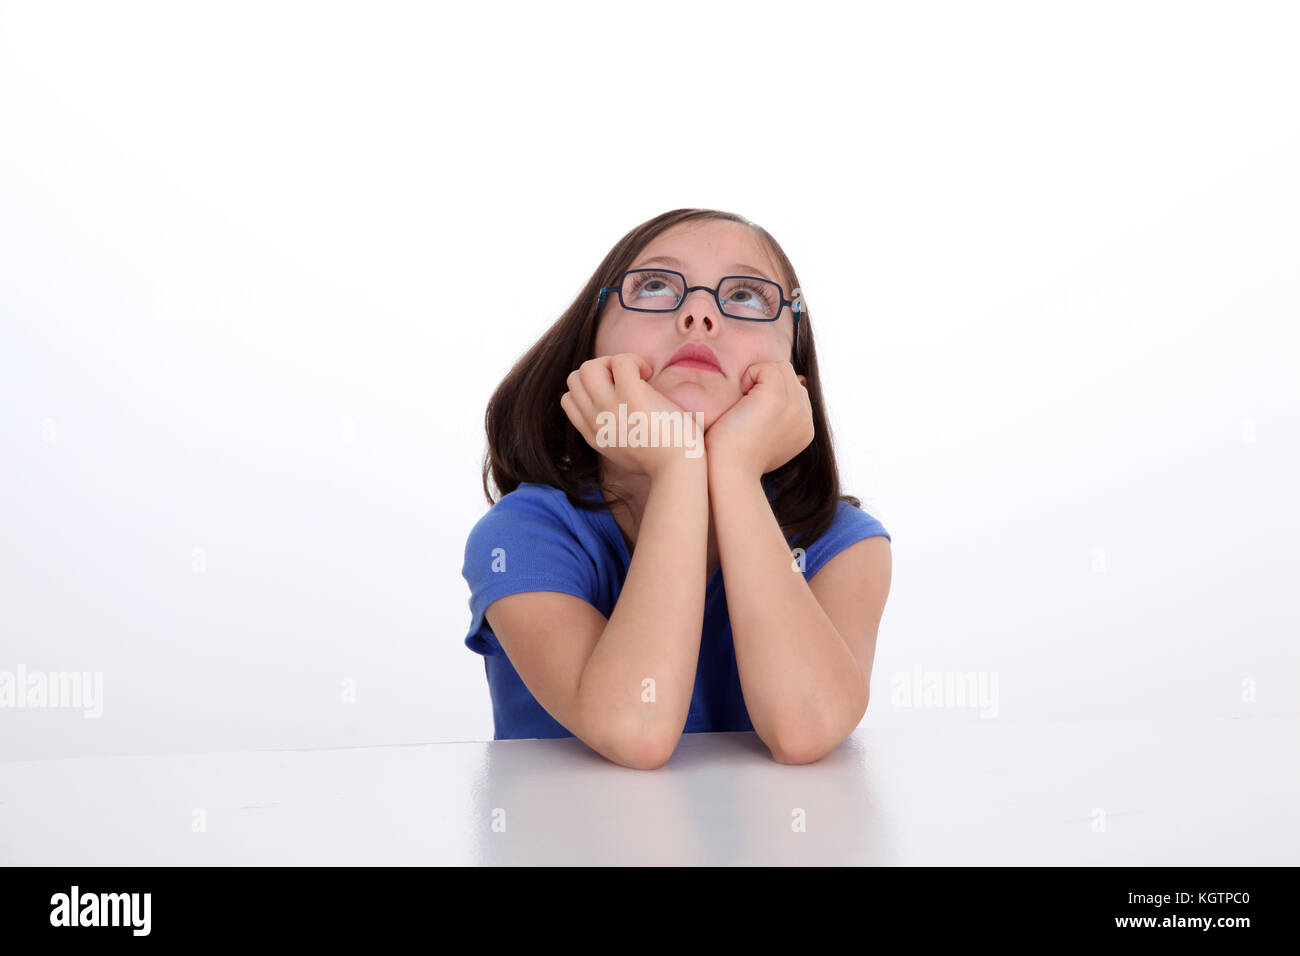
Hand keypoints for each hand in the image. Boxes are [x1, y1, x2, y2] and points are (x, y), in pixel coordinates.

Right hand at [560, 353, 704, 478]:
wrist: (678, 469)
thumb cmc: (664, 460)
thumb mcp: (626, 452)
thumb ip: (614, 435)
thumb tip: (618, 416)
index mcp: (593, 434)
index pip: (569, 399)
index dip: (590, 388)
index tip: (616, 393)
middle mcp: (595, 421)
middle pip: (575, 378)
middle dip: (600, 370)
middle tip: (628, 381)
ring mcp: (610, 409)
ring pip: (589, 367)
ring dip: (613, 362)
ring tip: (637, 375)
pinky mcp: (632, 397)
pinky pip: (621, 362)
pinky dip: (635, 361)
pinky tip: (648, 373)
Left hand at [703, 361, 812, 478]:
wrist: (731, 472)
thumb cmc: (737, 458)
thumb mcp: (763, 439)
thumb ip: (775, 421)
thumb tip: (767, 398)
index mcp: (805, 428)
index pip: (797, 390)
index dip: (772, 391)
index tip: (753, 411)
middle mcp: (806, 417)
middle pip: (790, 376)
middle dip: (765, 382)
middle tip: (745, 405)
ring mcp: (795, 406)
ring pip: (781, 369)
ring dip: (758, 378)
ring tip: (743, 402)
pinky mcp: (777, 397)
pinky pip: (767, 368)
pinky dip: (749, 375)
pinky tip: (740, 397)